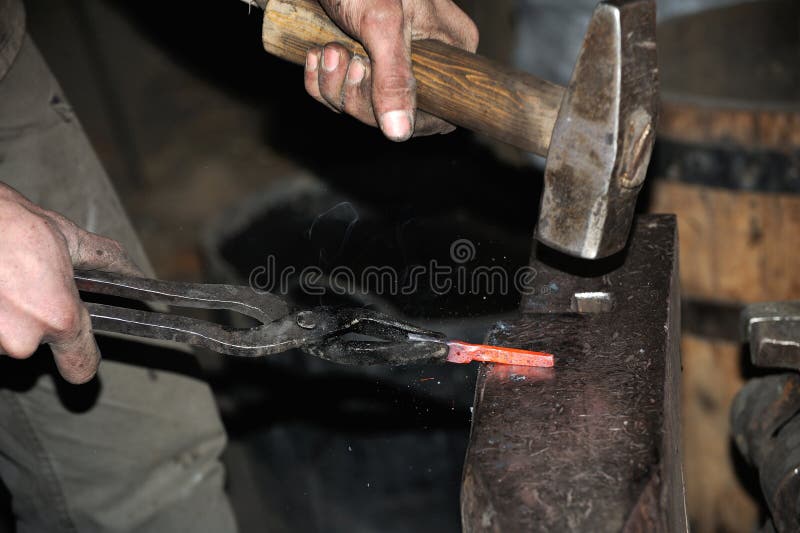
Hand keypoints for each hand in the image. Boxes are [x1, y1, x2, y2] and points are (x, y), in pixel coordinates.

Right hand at [0, 184, 141, 383]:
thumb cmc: (13, 226)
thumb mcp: (68, 239)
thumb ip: (105, 261)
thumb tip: (134, 272)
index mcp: (59, 318)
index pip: (82, 367)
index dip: (82, 357)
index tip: (79, 350)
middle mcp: (23, 338)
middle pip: (37, 344)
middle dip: (34, 320)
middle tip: (25, 288)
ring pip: (7, 337)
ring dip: (6, 316)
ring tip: (5, 283)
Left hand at [304, 0, 478, 140]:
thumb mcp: (381, 24)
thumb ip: (395, 79)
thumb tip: (400, 132)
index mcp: (450, 48)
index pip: (440, 113)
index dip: (405, 117)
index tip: (374, 91)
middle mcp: (424, 58)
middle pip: (394, 113)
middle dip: (357, 94)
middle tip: (342, 55)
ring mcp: (387, 60)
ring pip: (362, 104)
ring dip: (334, 84)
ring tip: (327, 48)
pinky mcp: (358, 57)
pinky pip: (340, 92)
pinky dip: (321, 79)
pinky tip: (315, 53)